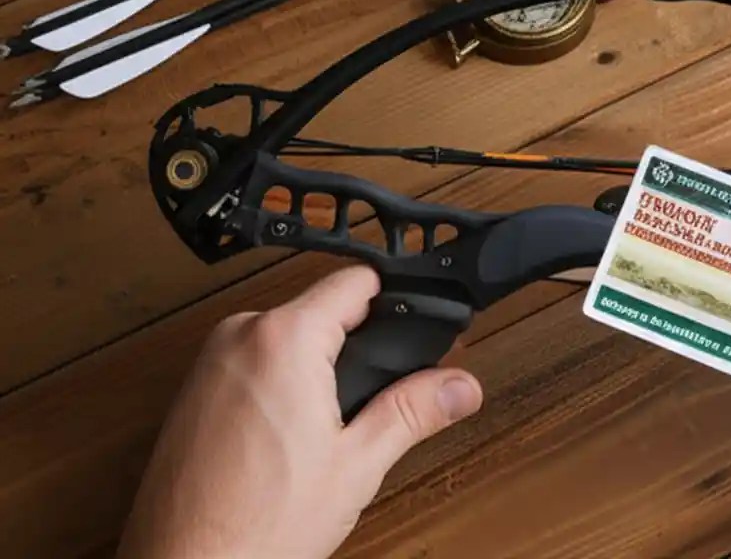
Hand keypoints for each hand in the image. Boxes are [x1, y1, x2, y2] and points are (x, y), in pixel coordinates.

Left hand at [117, 266, 483, 558]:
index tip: (418, 325)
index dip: (395, 300)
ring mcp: (209, 362)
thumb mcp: (358, 463)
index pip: (354, 281)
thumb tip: (461, 385)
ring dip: (316, 370)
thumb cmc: (256, 525)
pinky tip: (291, 440)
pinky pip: (252, 364)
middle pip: (321, 311)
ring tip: (331, 429)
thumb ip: (414, 411)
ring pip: (286, 339)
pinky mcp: (192, 391)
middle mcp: (239, 336)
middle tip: (380, 396)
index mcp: (285, 338)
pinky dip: (280, 387)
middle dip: (356, 346)